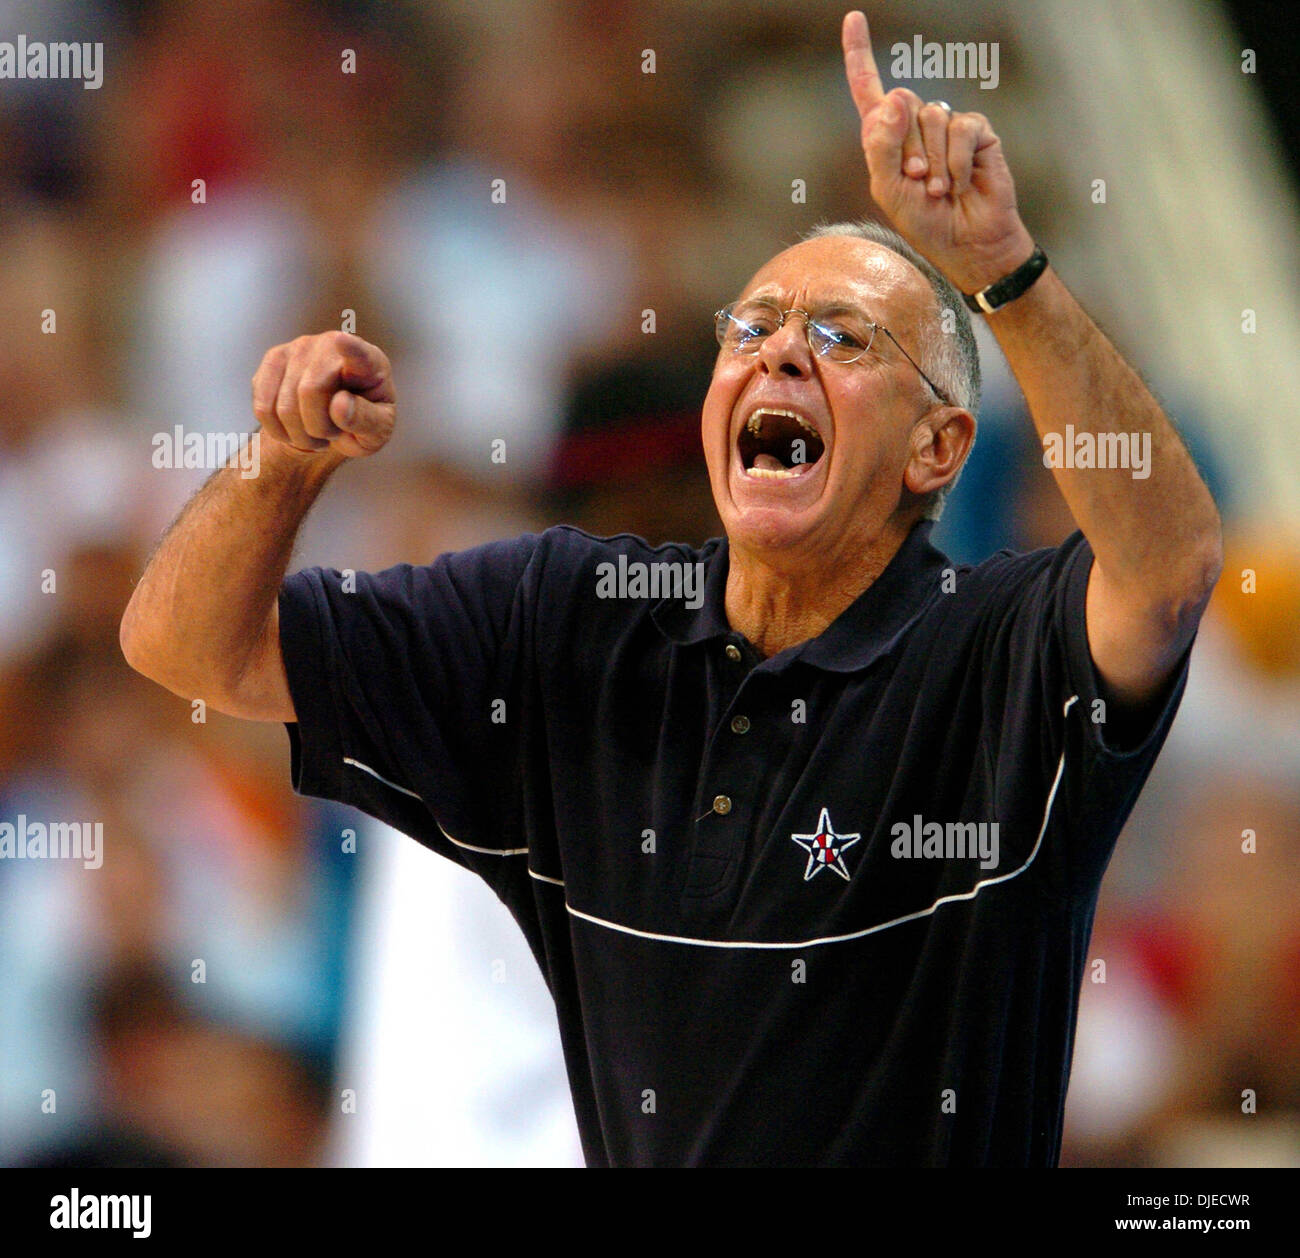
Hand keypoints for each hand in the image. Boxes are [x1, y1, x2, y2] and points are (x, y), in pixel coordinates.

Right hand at [251, 331, 395, 458]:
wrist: (336, 421)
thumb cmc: (364, 422)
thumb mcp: (378, 432)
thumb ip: (366, 420)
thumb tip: (340, 405)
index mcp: (370, 363)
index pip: (359, 354)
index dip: (350, 349)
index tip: (343, 340)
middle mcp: (331, 345)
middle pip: (310, 391)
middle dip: (319, 428)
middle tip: (331, 435)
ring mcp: (298, 348)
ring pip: (284, 405)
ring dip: (299, 435)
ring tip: (317, 435)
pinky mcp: (273, 360)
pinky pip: (263, 408)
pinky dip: (279, 431)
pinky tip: (296, 431)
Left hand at [841, 10, 1034, 293]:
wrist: (966, 243)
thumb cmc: (925, 222)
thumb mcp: (889, 191)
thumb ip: (882, 146)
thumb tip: (896, 97)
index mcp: (887, 138)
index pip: (869, 90)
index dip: (860, 55)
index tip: (854, 19)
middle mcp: (915, 125)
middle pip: (903, 103)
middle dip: (907, 148)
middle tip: (917, 182)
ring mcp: (947, 126)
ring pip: (932, 116)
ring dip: (934, 162)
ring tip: (939, 190)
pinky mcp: (976, 131)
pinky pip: (962, 128)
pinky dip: (957, 162)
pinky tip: (960, 184)